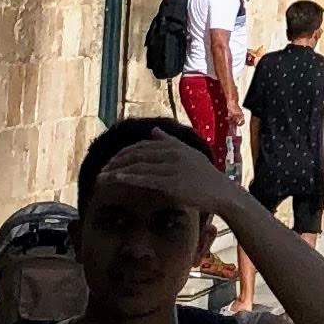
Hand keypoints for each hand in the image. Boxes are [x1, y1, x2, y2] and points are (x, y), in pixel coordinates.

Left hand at [96, 130, 243, 218]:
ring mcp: (172, 167)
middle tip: (102, 170)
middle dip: (116, 161)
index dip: (124, 153)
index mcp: (174, 145)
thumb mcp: (188, 153)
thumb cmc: (204, 176)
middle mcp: (172, 153)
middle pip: (136, 154)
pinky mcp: (172, 182)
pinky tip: (117, 179)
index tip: (111, 162)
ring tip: (102, 177)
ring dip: (117, 170)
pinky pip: (145, 178)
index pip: (142, 146)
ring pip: (138, 165)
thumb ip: (170, 141)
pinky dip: (129, 177)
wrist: (221, 192)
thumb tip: (154, 131)